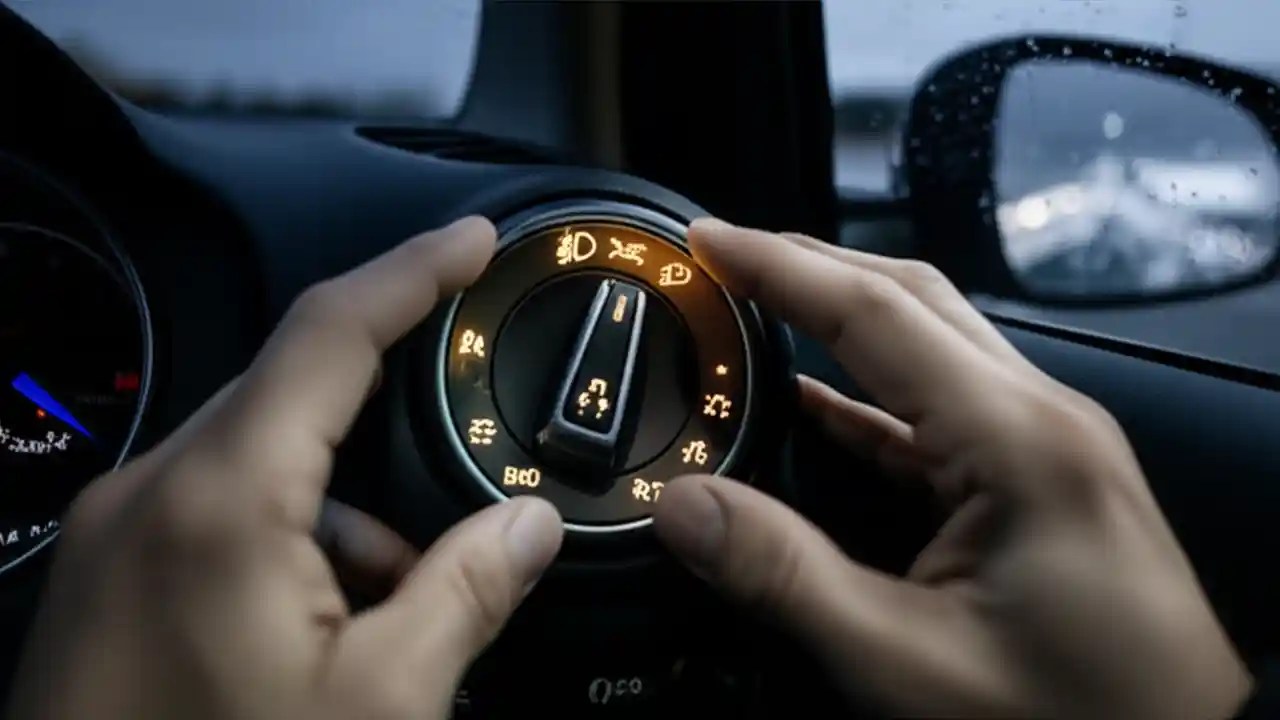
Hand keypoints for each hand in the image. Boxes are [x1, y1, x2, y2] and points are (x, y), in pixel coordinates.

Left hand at [5, 218, 564, 719]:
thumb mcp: (383, 703)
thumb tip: (527, 524)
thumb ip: (469, 591)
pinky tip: (321, 634)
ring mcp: (112, 541)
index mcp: (219, 500)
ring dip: (339, 514)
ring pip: (256, 469)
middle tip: (460, 483)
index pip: (329, 332)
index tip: (469, 241)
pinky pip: (213, 521)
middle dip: (387, 432)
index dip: (411, 272)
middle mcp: (147, 497)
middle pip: (292, 402)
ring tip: (392, 610)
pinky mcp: (101, 584)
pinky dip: (285, 548)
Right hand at [654, 219, 1252, 718]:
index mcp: (1021, 440)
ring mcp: (1049, 448)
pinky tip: (816, 404)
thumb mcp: (910, 663)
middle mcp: (1043, 421)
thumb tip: (686, 506)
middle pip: (911, 302)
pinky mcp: (1042, 482)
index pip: (876, 313)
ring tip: (758, 309)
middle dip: (810, 266)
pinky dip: (869, 391)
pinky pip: (941, 409)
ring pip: (930, 345)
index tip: (708, 241)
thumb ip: (788, 577)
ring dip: (840, 318)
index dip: (779, 267)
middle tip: (724, 257)